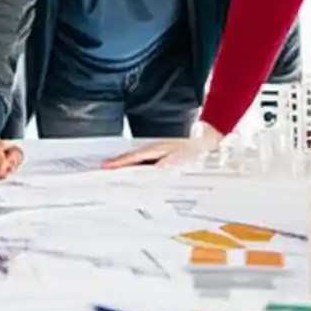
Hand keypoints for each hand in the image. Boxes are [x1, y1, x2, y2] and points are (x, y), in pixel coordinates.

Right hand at [103, 121, 222, 168]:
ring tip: (115, 171)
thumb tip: (150, 172)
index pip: (132, 158)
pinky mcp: (163, 153)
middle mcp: (153, 148)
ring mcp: (157, 149)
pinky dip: (138, 164)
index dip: (118, 163)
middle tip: (104, 170)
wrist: (205, 138)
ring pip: (138, 158)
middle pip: (132, 157)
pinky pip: (146, 159)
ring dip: (127, 164)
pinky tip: (138, 170)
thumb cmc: (193, 149)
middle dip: (118, 163)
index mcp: (154, 149)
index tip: (106, 167)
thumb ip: (163, 165)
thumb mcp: (178, 159)